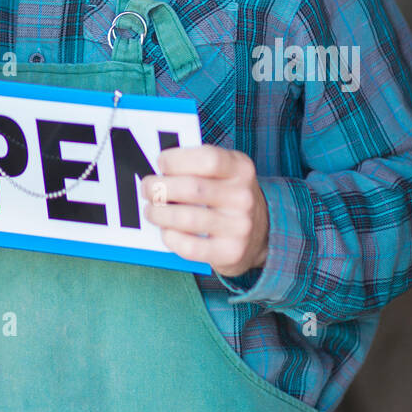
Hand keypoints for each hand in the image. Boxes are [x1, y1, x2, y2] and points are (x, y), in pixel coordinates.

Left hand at [140, 146, 269, 277]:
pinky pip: (190, 247)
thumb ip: (198, 164)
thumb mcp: (226, 171)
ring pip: (186, 218)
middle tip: (148, 188)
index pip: (208, 159)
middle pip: (191, 189)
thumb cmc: (230, 196)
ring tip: (152, 211)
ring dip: (159, 214)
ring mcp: (239, 226)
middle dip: (159, 188)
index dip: (177, 159)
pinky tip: (167, 231)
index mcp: (241, 169)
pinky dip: (171, 238)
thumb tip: (159, 169)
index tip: (162, 163)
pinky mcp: (230, 252)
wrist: (263, 234)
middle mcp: (243, 197)